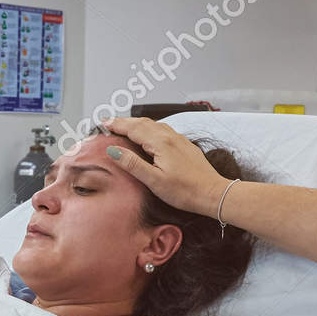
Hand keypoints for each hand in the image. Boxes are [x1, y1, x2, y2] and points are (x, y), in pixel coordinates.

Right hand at [103, 117, 228, 215]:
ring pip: (154, 125)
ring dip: (137, 124)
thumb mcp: (154, 181)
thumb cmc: (186, 191)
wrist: (213, 193)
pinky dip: (150, 129)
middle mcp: (170, 137)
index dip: (117, 125)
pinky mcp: (185, 145)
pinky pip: (164, 130)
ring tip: (125, 127)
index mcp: (161, 143)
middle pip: (143, 123)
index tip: (104, 124)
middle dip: (125, 121)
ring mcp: (179, 139)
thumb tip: (114, 150)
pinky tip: (149, 135)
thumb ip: (133, 164)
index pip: (133, 128)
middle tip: (109, 124)